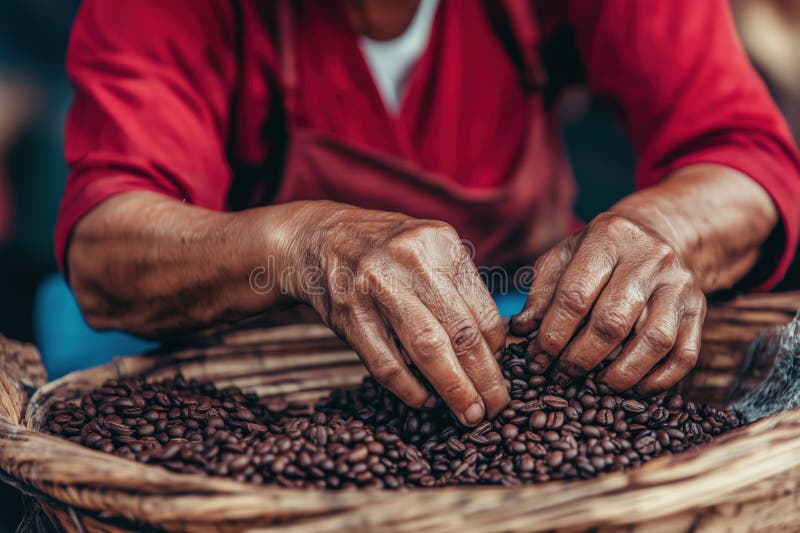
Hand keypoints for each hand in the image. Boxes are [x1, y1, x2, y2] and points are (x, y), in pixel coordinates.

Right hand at [282, 201, 509, 424]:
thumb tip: (492, 348)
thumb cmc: (386, 250)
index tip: (500, 375)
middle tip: (495, 407)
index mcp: (440, 244)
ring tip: (468, 413)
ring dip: (453, 389)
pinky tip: (424, 400)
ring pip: (427, 350)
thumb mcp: (428, 249)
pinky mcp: (349, 314)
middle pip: (461, 333)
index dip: (497, 352)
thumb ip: (458, 288)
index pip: (483, 311)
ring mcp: (377, 287)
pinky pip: (386, 363)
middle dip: (484, 379)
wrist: (320, 239)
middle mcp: (411, 261)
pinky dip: (409, 388)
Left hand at [510, 212, 705, 394]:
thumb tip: (520, 330)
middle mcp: (649, 257)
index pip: (575, 295)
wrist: (656, 235)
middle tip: (563, 377)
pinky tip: (635, 389)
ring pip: (653, 340)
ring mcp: (679, 284)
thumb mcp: (563, 259)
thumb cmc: (598, 254)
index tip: (537, 359)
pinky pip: (684, 354)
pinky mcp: (699, 308)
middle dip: (582, 358)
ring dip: (622, 373)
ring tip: (598, 387)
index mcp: (608, 237)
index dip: (553, 334)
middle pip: (613, 321)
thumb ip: (540, 293)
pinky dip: (660, 379)